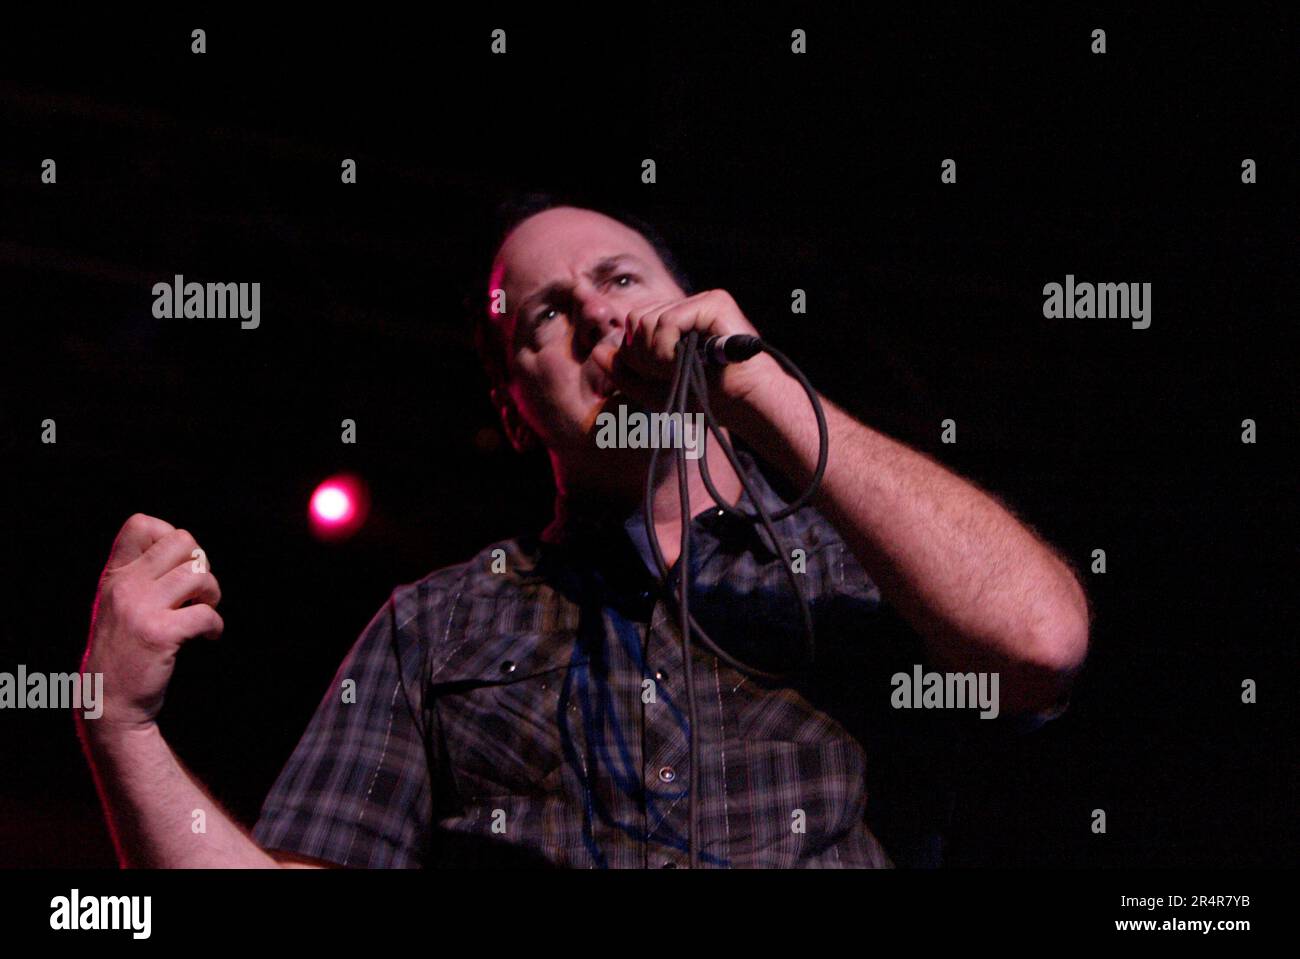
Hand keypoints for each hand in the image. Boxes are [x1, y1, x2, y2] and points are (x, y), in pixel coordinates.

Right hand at [79, 513, 222, 737]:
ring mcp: (141, 610)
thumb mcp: (119, 605)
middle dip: (201, 563)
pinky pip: (206, 614)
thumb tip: (188, 551)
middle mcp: (125, 587)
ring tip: (204, 611)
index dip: (170, 536)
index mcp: (114, 576)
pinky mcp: (160, 635)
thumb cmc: (124, 651)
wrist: (108, 702)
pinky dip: (215, 626)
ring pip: (199, 574)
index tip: (177, 565)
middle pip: (182, 541)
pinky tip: (209, 636)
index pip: (140, 524)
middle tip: (197, 591)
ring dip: (212, 594)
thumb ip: (141, 576)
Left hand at [592, 289, 781, 419]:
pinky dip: (669, 348)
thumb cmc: (707, 398)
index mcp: (675, 321)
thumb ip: (624, 373)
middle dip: (644, 356)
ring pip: (647, 320)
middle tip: (671, 373)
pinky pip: (668, 320)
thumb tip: (596, 351)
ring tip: (683, 368)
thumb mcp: (654, 391)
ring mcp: (701, 301)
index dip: (636, 354)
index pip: (633, 326)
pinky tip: (690, 360)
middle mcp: (687, 307)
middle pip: (635, 321)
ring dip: (657, 355)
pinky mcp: (714, 302)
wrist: (744, 402)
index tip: (660, 376)